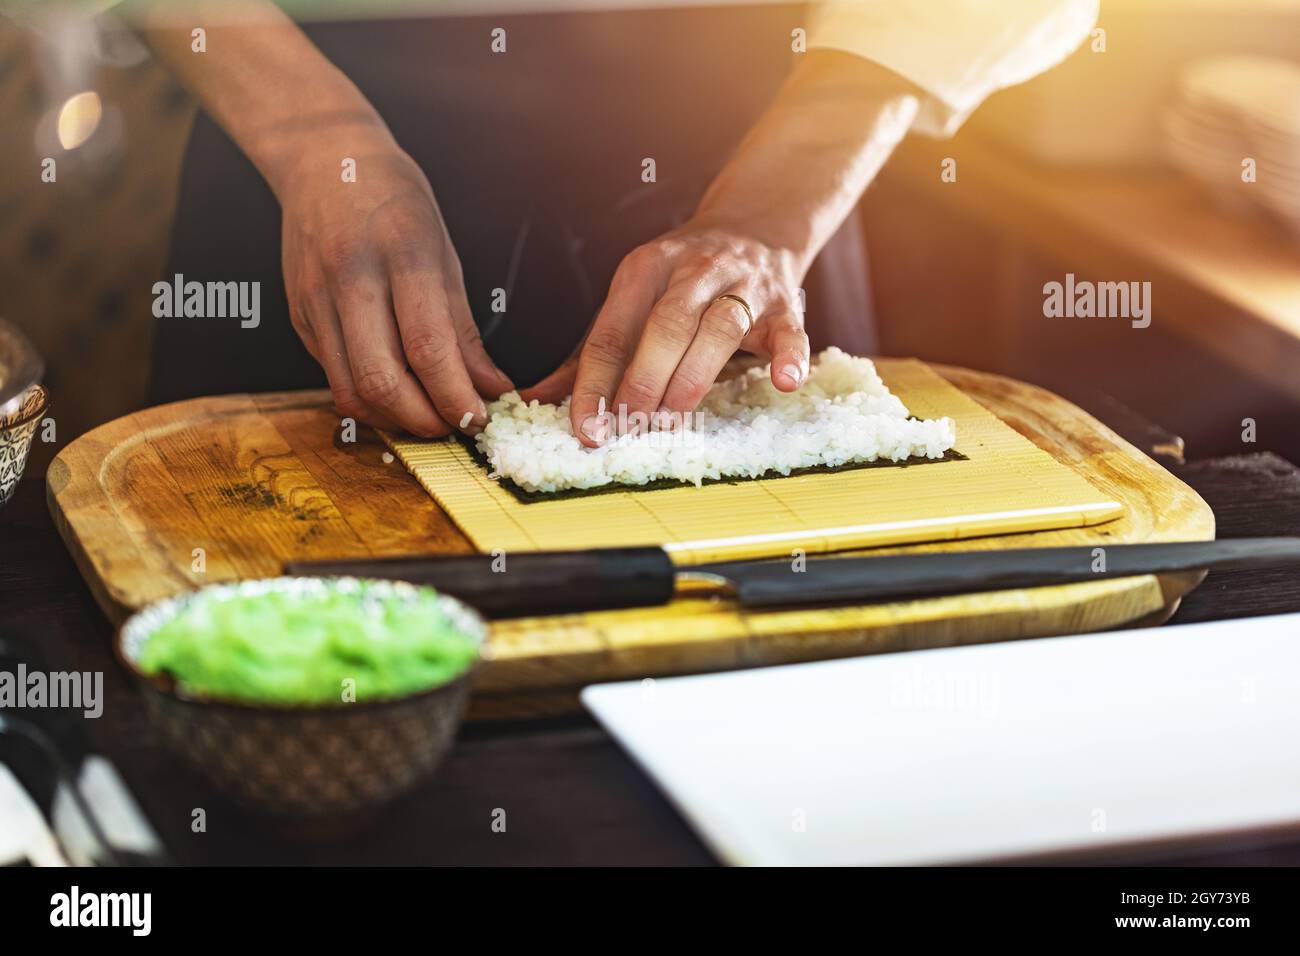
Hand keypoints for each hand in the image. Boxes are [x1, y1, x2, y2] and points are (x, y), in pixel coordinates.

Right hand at [279, 144, 511, 436]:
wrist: (322, 159)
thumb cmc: (392, 198)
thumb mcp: (443, 250)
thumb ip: (463, 327)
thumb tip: (490, 387)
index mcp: (400, 253)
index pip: (427, 347)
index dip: (455, 396)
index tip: (479, 419)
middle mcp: (351, 278)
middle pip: (382, 380)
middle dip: (424, 421)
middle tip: (455, 427)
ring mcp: (317, 301)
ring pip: (351, 390)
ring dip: (394, 420)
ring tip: (428, 418)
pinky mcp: (300, 318)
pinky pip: (334, 377)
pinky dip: (369, 399)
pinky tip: (397, 395)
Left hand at [525, 220, 809, 445]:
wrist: (755, 226)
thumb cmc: (682, 281)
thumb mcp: (632, 303)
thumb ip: (590, 355)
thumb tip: (535, 400)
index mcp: (643, 271)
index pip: (612, 331)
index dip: (597, 383)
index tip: (587, 428)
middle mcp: (691, 272)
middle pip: (666, 325)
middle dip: (645, 378)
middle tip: (630, 425)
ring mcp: (741, 285)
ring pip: (720, 326)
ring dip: (696, 374)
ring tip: (677, 418)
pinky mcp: (783, 304)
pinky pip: (789, 331)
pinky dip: (790, 356)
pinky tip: (784, 382)